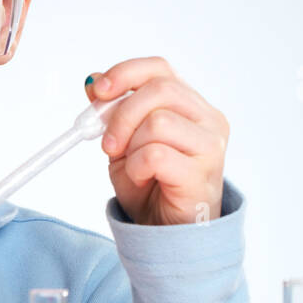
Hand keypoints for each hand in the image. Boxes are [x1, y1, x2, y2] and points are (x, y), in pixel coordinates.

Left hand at [84, 57, 227, 225]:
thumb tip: (92, 81)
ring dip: (131, 147)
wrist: (167, 233)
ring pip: (158, 122)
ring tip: (133, 168)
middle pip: (159, 90)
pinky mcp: (202, 172)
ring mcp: (210, 145)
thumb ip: (112, 113)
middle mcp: (208, 119)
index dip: (126, 74)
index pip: (160, 69)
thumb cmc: (151, 187)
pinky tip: (143, 179)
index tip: (98, 91)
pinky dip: (137, 167)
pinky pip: (155, 154)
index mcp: (190, 106)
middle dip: (121, 115)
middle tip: (107, 144)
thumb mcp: (123, 144)